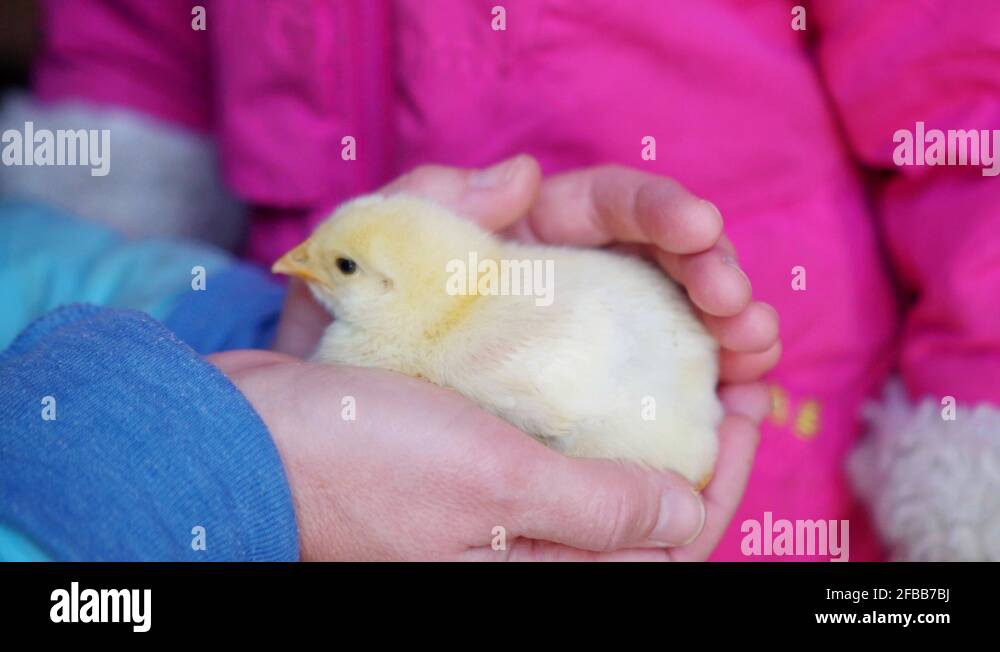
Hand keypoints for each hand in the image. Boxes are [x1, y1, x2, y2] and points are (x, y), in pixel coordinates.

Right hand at [272, 154, 780, 557]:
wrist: (242, 443)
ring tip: (665, 342)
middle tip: (718, 359)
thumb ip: (600, 509)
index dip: (725, 474)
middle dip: (690, 433)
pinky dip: (576, 391)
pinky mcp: (461, 463)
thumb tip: (687, 514)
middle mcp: (526, 545)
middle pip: (639, 499)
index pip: (671, 541)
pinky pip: (544, 431)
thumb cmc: (364, 466)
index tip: (748, 398)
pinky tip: (586, 344)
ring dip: (637, 405)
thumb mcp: (497, 488)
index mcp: (544, 568)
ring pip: (594, 460)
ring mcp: (492, 504)